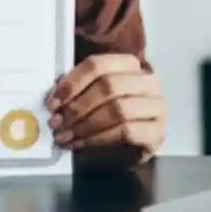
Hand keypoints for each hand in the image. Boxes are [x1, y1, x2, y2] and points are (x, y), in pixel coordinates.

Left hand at [45, 54, 164, 163]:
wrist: (131, 147)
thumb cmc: (108, 117)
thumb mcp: (92, 97)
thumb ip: (77, 91)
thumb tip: (54, 99)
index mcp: (129, 65)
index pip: (97, 64)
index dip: (71, 83)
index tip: (52, 103)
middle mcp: (149, 81)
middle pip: (109, 86)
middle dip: (77, 106)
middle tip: (57, 123)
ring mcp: (157, 107)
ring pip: (118, 109)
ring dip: (85, 125)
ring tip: (65, 136)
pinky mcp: (158, 132)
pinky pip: (127, 132)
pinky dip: (98, 138)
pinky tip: (81, 144)